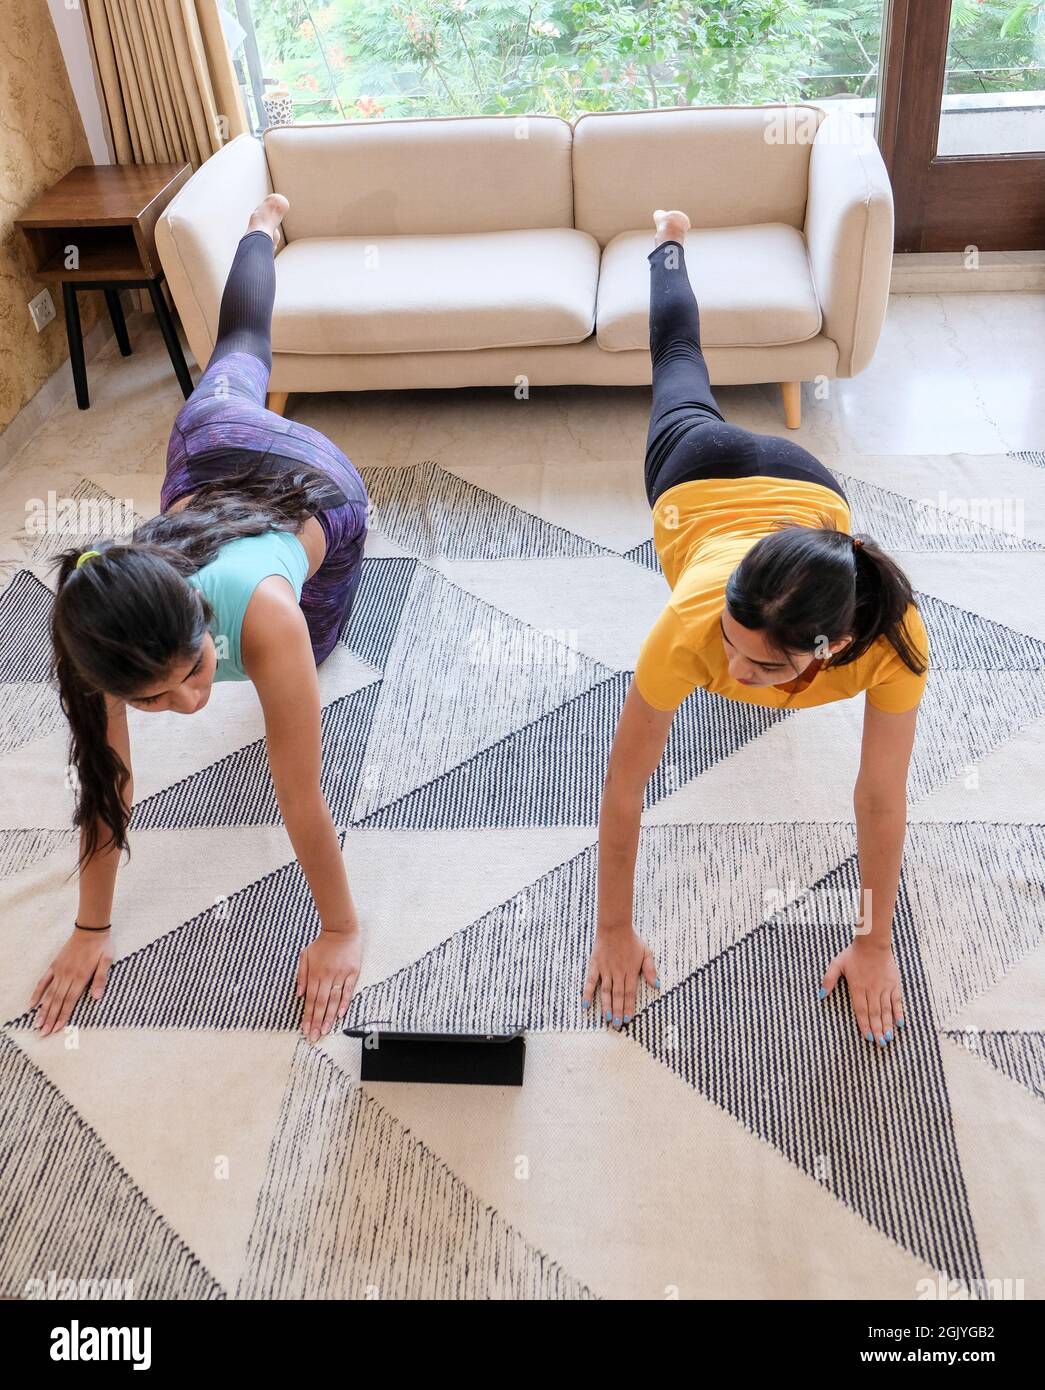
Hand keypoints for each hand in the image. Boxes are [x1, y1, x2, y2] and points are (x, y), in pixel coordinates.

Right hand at [30, 929, 111, 1036]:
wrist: (90, 929)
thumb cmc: (101, 946)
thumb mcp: (107, 961)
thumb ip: (101, 979)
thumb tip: (97, 998)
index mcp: (81, 976)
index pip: (70, 1000)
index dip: (63, 1015)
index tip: (57, 1028)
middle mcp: (68, 976)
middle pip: (57, 1000)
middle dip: (51, 1018)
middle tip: (43, 1033)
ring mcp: (59, 971)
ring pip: (49, 994)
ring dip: (43, 1010)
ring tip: (37, 1024)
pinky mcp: (54, 966)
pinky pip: (43, 981)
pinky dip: (37, 993)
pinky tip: (32, 1004)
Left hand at [296, 927, 361, 1041]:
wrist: (341, 929)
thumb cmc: (322, 944)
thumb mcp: (305, 956)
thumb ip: (301, 975)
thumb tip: (299, 995)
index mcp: (314, 973)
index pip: (310, 999)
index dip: (307, 1016)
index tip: (305, 1029)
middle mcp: (327, 976)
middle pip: (321, 1003)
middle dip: (317, 1021)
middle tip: (314, 1036)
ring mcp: (340, 974)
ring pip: (334, 999)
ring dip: (329, 1016)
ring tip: (326, 1030)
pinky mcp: (352, 972)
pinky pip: (348, 990)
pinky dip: (344, 1003)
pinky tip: (340, 1014)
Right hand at [583, 928, 658, 1029]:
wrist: (615, 927)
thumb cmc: (631, 939)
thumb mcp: (646, 952)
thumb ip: (651, 969)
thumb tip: (657, 985)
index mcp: (630, 971)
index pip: (630, 993)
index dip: (628, 1007)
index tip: (627, 1019)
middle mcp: (618, 973)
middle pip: (618, 995)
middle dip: (617, 1011)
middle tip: (616, 1025)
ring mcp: (605, 970)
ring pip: (606, 991)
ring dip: (606, 1006)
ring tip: (606, 1019)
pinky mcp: (595, 965)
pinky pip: (590, 981)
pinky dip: (587, 992)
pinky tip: (586, 1004)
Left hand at [821, 938, 903, 1046]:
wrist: (873, 942)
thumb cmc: (853, 953)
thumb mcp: (837, 964)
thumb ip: (828, 980)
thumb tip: (820, 995)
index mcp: (857, 987)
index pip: (861, 1010)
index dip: (864, 1025)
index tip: (867, 1038)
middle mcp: (872, 990)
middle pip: (875, 1013)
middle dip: (877, 1030)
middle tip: (880, 1045)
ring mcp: (884, 987)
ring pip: (886, 1010)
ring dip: (887, 1025)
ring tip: (888, 1039)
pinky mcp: (894, 983)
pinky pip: (897, 1001)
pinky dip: (899, 1012)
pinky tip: (900, 1024)